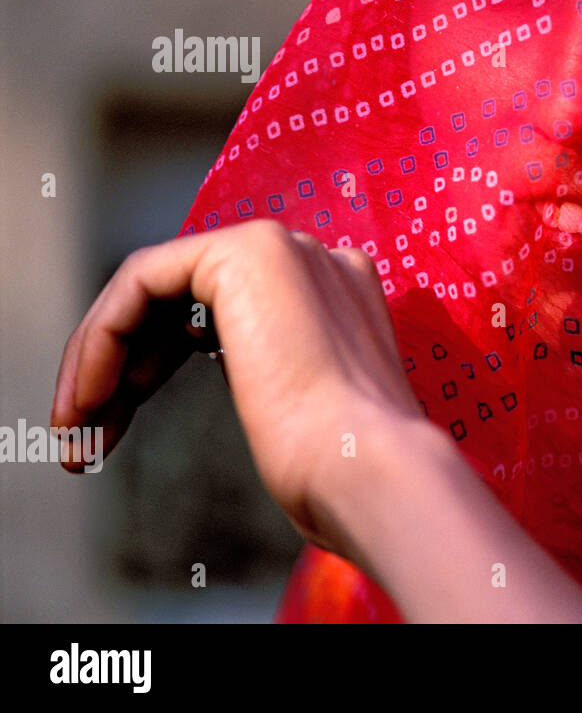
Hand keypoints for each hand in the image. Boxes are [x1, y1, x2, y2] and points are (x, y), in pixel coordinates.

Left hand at [51, 219, 428, 559]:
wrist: (368, 467)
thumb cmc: (342, 469)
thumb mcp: (302, 415)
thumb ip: (274, 376)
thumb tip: (236, 374)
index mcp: (338, 295)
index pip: (223, 308)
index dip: (158, 363)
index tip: (121, 425)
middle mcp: (313, 259)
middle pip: (180, 297)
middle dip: (123, 365)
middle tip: (89, 436)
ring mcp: (283, 248)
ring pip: (153, 287)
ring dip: (100, 359)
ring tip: (77, 431)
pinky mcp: (244, 252)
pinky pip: (139, 282)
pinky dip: (100, 341)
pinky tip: (90, 401)